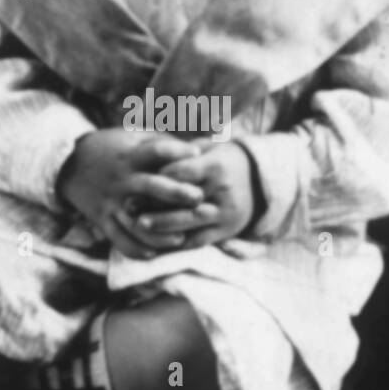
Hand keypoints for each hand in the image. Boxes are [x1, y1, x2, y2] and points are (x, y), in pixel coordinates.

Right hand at [57, 128, 207, 258]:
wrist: (68, 165)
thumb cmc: (112, 149)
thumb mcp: (132, 138)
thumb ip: (163, 143)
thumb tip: (201, 146)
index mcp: (131, 156)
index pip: (155, 150)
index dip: (177, 150)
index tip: (198, 153)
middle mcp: (123, 180)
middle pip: (151, 187)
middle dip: (176, 193)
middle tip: (199, 197)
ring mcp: (112, 202)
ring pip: (137, 222)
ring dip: (160, 232)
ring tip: (182, 237)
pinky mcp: (103, 220)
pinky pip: (119, 240)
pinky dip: (136, 249)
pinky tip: (155, 253)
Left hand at [122, 140, 255, 249]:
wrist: (260, 181)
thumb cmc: (224, 160)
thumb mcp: (210, 148)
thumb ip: (183, 152)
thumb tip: (152, 149)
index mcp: (217, 166)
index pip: (183, 172)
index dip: (160, 177)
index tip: (140, 179)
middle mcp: (223, 190)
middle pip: (185, 199)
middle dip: (156, 204)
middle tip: (128, 207)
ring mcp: (227, 213)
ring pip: (191, 222)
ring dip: (163, 225)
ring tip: (139, 225)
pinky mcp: (227, 231)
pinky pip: (200, 240)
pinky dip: (178, 241)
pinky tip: (158, 240)